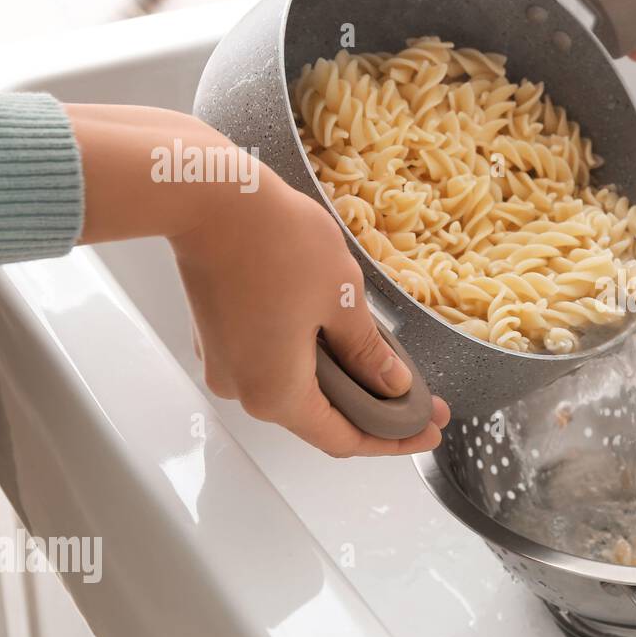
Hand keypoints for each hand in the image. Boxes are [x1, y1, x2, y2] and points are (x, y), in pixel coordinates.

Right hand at [68, 104, 449, 457]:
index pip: (344, 440)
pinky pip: (274, 363)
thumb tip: (390, 383)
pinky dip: (313, 361)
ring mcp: (225, 362)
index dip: (392, 440)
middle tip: (422, 400)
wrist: (206, 196)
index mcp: (276, 394)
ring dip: (344, 384)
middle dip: (375, 412)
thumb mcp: (344, 301)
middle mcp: (243, 389)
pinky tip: (346, 340)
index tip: (428, 432)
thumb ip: (368, 352)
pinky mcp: (219, 335)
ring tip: (392, 367)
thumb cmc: (276, 243)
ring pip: (296, 389)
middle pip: (320, 419)